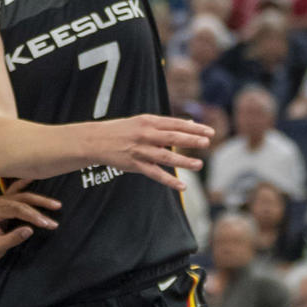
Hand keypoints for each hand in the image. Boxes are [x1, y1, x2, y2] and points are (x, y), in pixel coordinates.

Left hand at [0, 179, 60, 265]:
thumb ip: (13, 238)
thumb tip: (30, 230)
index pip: (18, 210)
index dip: (33, 215)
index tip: (47, 223)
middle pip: (22, 199)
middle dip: (41, 205)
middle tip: (57, 208)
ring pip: (22, 195)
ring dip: (39, 198)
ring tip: (55, 203)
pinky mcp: (3, 201)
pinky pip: (16, 190)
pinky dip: (25, 185)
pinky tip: (33, 178)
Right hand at [89, 114, 213, 190]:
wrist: (97, 140)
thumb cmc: (124, 130)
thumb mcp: (144, 121)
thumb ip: (166, 124)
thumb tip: (190, 123)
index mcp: (149, 121)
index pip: (175, 123)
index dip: (193, 127)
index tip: (209, 131)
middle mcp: (146, 135)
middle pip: (172, 137)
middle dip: (191, 140)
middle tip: (207, 142)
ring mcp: (141, 150)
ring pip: (165, 157)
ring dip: (183, 161)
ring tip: (199, 164)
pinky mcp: (135, 165)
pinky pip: (155, 174)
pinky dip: (169, 180)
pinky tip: (182, 185)